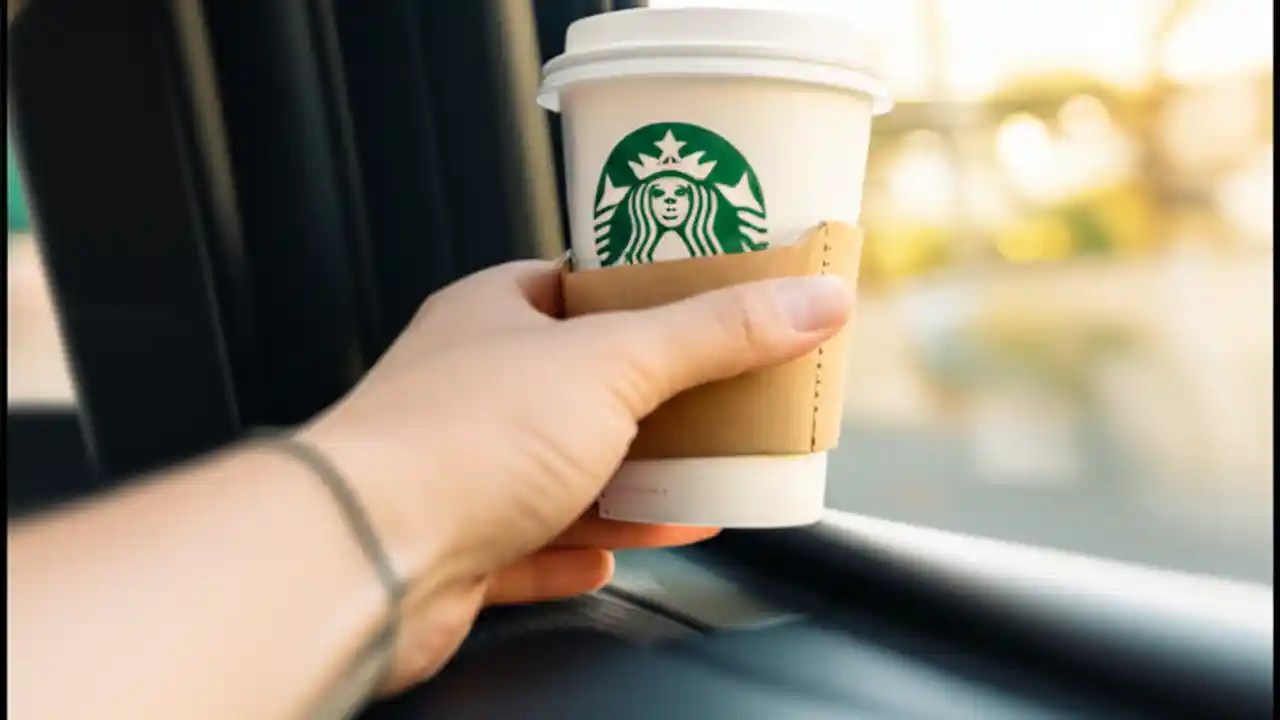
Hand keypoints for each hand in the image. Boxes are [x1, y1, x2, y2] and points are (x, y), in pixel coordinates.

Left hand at [298, 260, 853, 692]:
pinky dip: (581, 551)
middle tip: (726, 409)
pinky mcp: (460, 550)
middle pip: (586, 390)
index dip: (650, 294)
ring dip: (633, 488)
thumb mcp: (613, 363)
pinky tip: (613, 556)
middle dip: (658, 407)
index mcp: (494, 315)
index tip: (711, 304)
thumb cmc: (457, 438)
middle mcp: (473, 388)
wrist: (365, 554)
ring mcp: (464, 472)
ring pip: (567, 475)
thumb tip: (811, 302)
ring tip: (704, 491)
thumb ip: (715, 334)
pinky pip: (535, 548)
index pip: (582, 288)